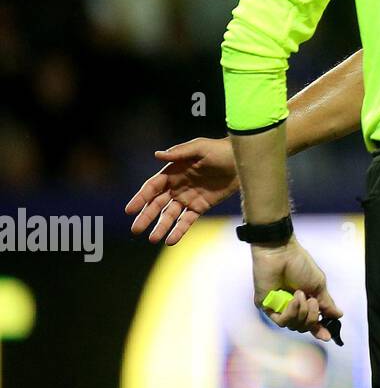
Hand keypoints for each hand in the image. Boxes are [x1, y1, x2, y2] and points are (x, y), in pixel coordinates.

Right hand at [125, 137, 240, 244]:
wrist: (242, 160)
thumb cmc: (219, 149)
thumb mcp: (199, 148)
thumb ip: (179, 153)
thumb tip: (157, 155)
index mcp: (172, 172)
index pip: (152, 187)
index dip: (140, 198)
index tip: (130, 210)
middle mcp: (177, 187)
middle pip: (157, 204)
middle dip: (146, 217)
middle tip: (135, 230)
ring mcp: (188, 198)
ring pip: (170, 215)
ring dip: (161, 227)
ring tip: (152, 239)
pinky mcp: (200, 206)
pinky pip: (187, 220)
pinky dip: (179, 230)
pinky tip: (170, 240)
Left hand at [251, 238, 342, 342]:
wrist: (281, 254)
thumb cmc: (299, 264)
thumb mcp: (318, 285)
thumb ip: (326, 303)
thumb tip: (338, 315)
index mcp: (305, 301)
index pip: (312, 321)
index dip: (320, 329)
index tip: (328, 336)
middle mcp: (292, 307)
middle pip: (304, 326)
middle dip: (312, 317)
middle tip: (313, 301)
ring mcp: (280, 308)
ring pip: (294, 326)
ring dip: (302, 312)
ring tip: (301, 294)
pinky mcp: (268, 308)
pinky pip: (282, 321)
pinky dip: (291, 311)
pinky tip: (293, 298)